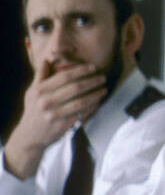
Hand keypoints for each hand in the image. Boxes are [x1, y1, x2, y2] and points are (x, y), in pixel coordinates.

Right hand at [3, 62, 106, 177]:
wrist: (29, 136)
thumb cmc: (34, 109)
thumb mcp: (32, 91)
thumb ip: (41, 75)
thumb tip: (48, 58)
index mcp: (40, 91)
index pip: (64, 76)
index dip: (81, 70)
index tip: (93, 67)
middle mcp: (46, 102)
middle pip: (76, 88)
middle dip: (93, 81)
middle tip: (103, 77)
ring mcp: (55, 115)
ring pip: (82, 102)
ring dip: (96, 94)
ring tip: (104, 89)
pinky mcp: (63, 126)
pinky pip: (83, 114)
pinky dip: (93, 107)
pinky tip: (99, 102)